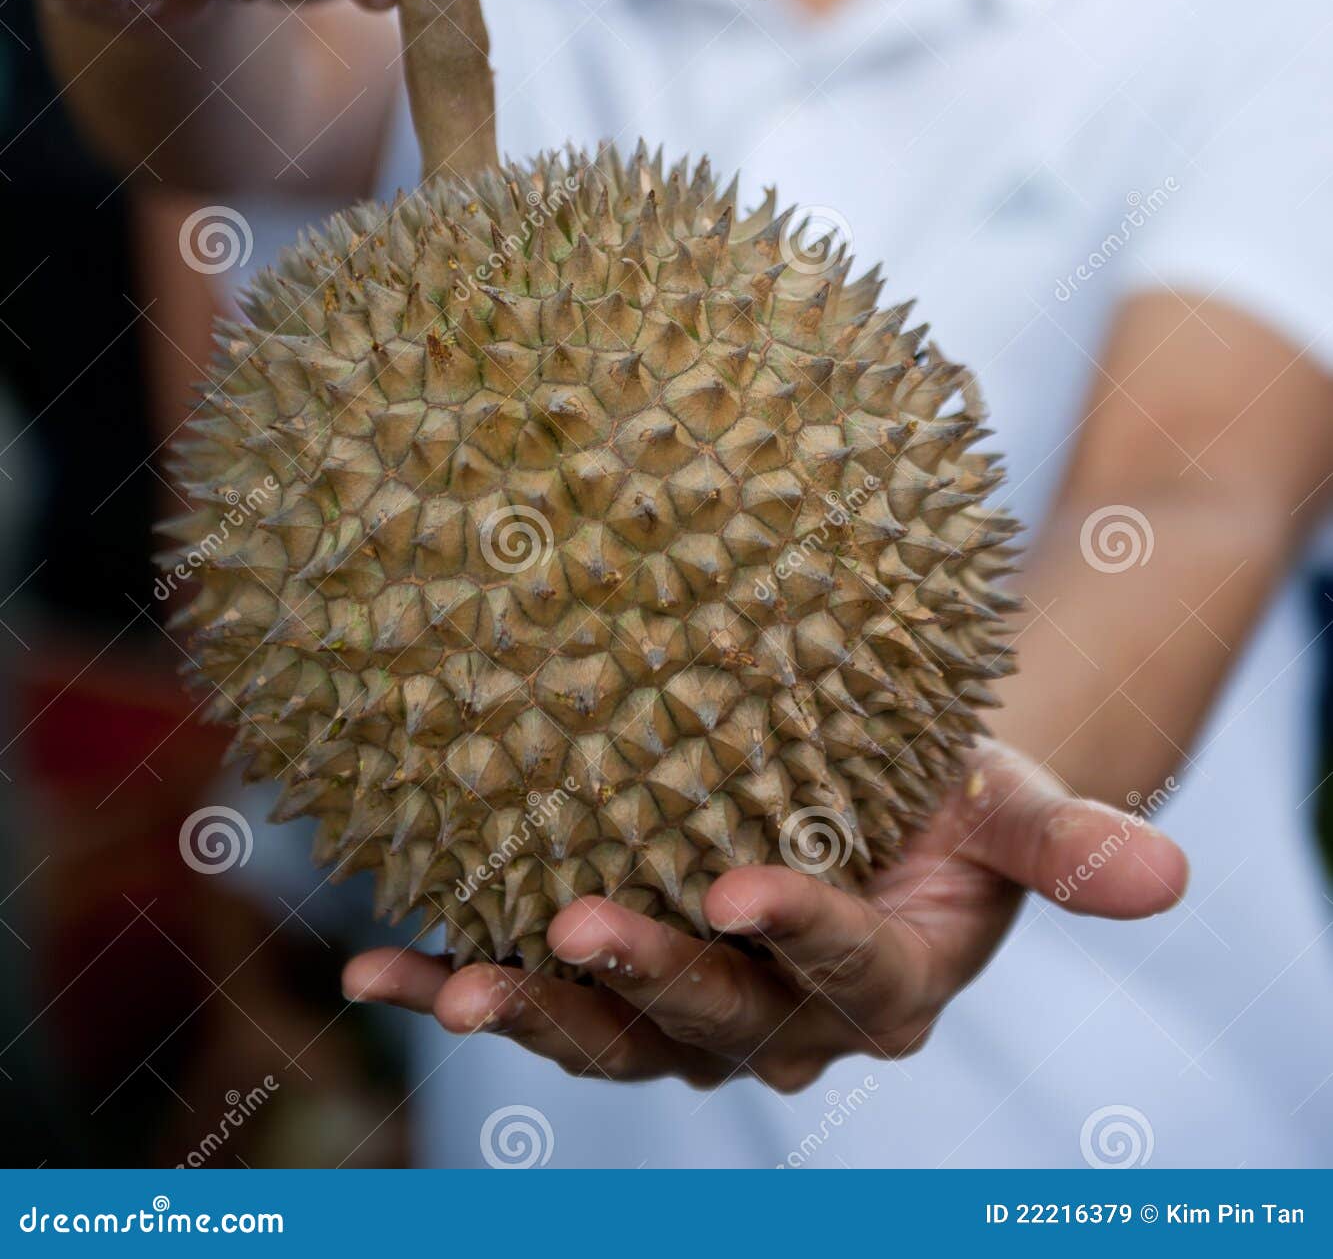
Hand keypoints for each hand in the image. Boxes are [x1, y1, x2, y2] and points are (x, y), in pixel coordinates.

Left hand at [343, 741, 1187, 1091]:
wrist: (874, 801)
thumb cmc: (941, 788)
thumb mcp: (1003, 798)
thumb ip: (1068, 847)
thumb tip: (1173, 875)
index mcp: (888, 979)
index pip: (844, 969)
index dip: (797, 936)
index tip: (739, 885)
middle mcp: (786, 1023)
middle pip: (716, 1021)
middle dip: (649, 981)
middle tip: (581, 925)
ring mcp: (696, 1017)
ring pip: (619, 1041)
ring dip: (539, 1014)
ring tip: (460, 986)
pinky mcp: (623, 985)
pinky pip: (540, 998)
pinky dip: (459, 985)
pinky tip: (379, 972)